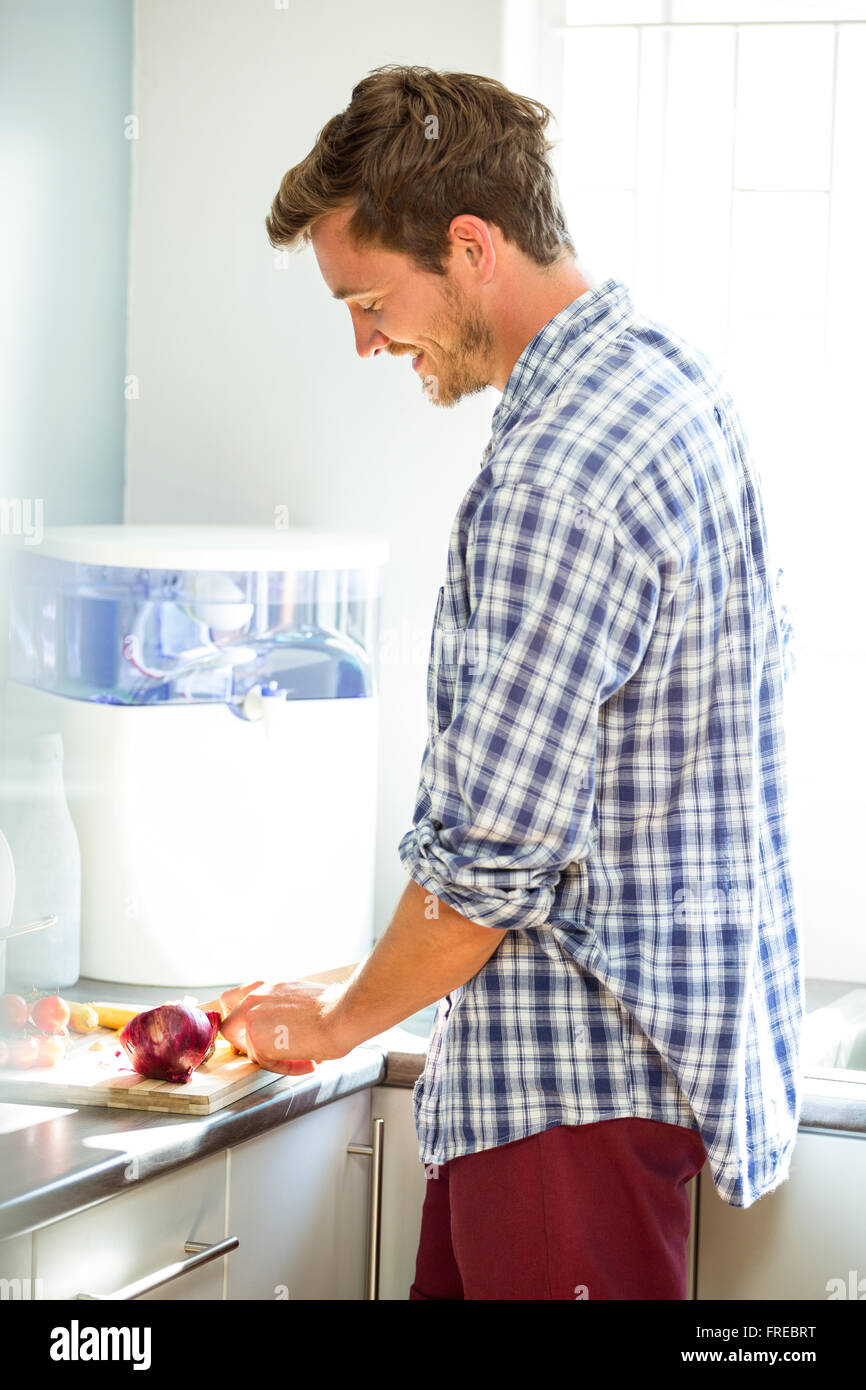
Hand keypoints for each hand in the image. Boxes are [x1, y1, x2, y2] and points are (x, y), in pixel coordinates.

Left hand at [219, 979, 346, 1074]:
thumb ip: (282, 1009)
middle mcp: (255, 998)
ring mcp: (252, 1018)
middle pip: (229, 1026)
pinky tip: (308, 1062)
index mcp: (266, 986)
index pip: (235, 1001)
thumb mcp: (300, 998)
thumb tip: (284, 1027)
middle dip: (244, 1043)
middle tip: (268, 1051)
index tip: (254, 1032)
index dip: (241, 1020)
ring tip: (303, 1058)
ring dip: (275, 1058)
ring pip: (251, 1049)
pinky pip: (266, 1063)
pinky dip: (287, 1067)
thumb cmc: (333, 1007)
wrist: (341, 1014)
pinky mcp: (257, 1040)